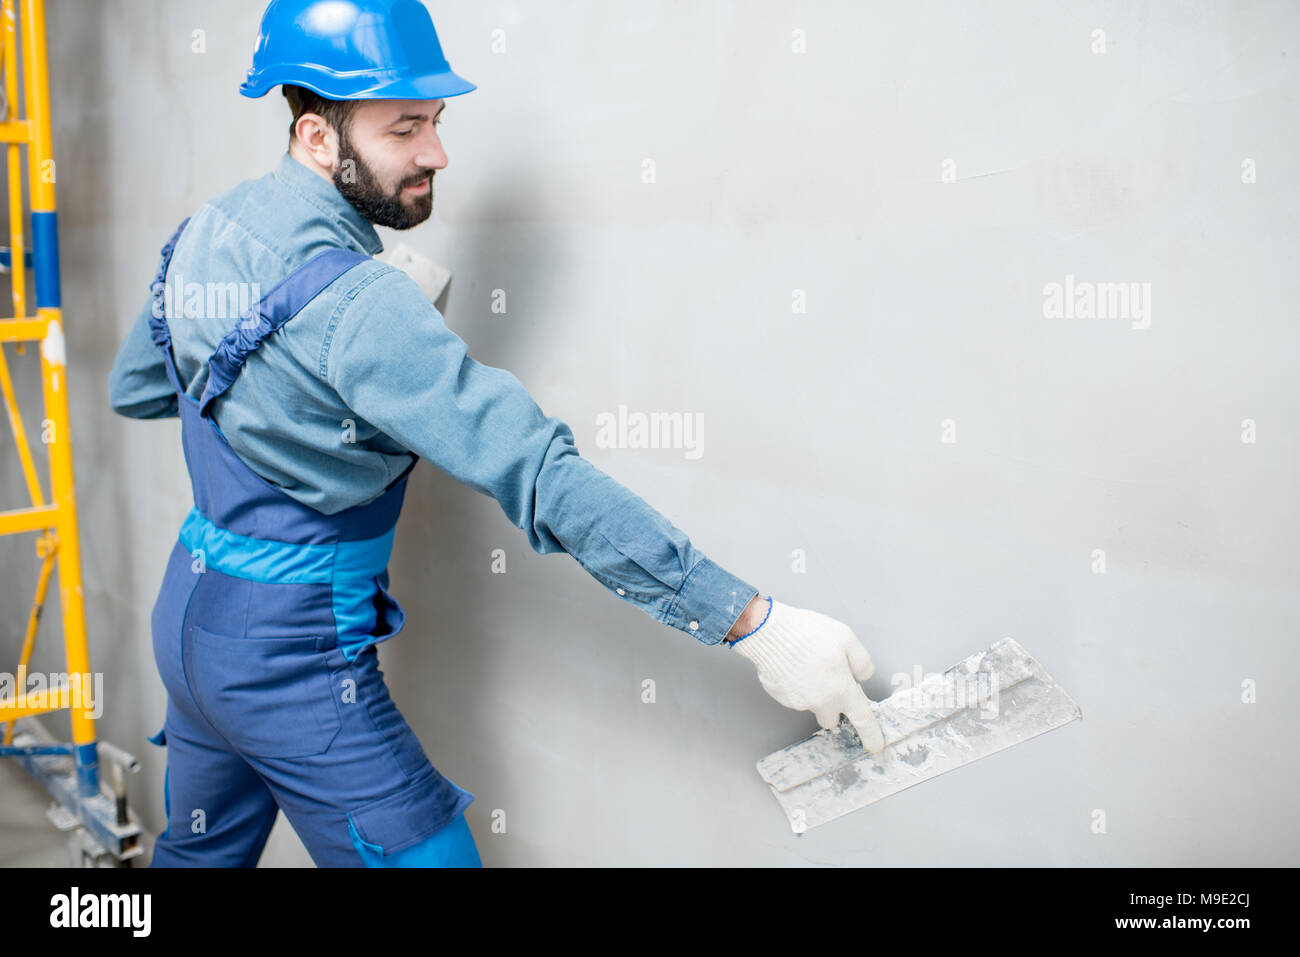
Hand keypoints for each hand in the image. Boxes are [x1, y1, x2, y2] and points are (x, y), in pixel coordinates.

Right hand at [729, 598, 885, 753]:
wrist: (769, 631)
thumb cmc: (807, 633)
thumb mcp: (846, 638)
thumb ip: (861, 661)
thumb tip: (861, 675)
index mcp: (841, 689)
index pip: (862, 719)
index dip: (871, 734)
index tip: (875, 745)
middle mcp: (820, 702)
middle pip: (831, 719)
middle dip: (833, 706)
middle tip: (829, 682)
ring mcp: (798, 702)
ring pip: (811, 704)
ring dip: (813, 691)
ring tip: (806, 663)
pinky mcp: (780, 697)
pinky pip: (793, 696)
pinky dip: (795, 684)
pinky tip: (792, 664)